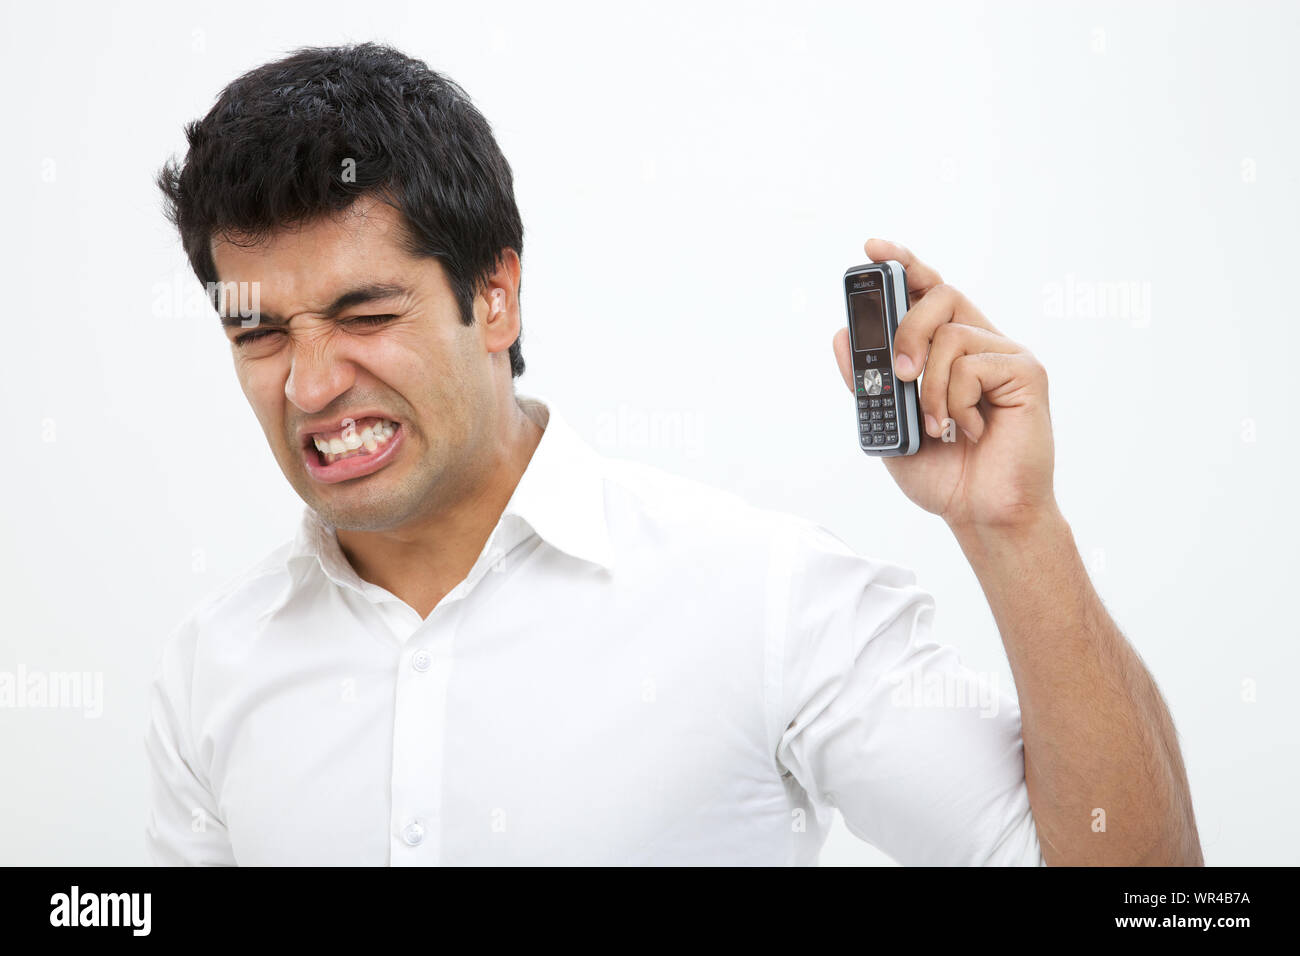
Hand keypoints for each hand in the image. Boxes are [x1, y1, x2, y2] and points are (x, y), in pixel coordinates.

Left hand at [832, 239, 1057, 532]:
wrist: (979, 513)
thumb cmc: (942, 471)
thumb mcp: (887, 424)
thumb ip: (867, 381)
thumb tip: (841, 334)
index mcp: (946, 350)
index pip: (926, 292)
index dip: (903, 265)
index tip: (873, 248)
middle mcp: (977, 342)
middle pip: (938, 296)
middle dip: (906, 329)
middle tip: (899, 374)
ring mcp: (1004, 355)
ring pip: (950, 335)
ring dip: (929, 387)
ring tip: (935, 425)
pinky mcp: (1026, 371)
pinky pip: (975, 363)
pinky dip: (957, 401)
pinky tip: (968, 430)